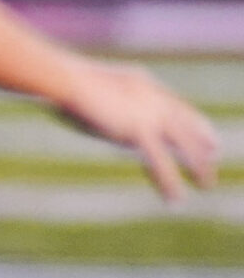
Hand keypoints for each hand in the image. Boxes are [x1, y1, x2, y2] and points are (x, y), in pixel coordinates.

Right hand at [54, 58, 219, 200]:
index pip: (177, 106)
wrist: (63, 78)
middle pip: (188, 125)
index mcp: (142, 83)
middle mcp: (153, 98)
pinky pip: (161, 162)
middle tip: (214, 158)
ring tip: (207, 185)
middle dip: (203, 144)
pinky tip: (177, 199)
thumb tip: (93, 103)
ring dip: (199, 167)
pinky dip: (170, 182)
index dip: (194, 122)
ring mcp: (149, 114)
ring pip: (184, 145)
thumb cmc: (63, 79)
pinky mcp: (139, 131)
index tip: (205, 136)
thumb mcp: (90, 86)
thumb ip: (104, 97)